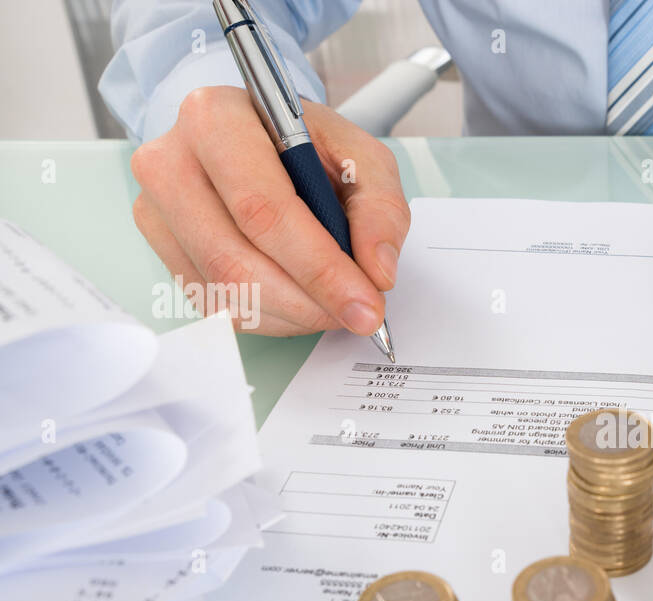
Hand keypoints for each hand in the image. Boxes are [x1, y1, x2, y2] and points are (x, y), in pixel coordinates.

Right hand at [130, 86, 410, 335]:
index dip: (319, 266)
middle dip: (308, 301)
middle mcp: (170, 162)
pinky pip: (216, 306)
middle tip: (358, 314)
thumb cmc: (309, 148)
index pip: (262, 208)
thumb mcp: (363, 159)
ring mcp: (157, 210)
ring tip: (334, 304)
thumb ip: (381, 210)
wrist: (263, 143)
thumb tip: (378, 272)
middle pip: (233, 259)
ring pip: (224, 290)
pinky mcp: (163, 250)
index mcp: (216, 118)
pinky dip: (272, 317)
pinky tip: (300, 300)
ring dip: (293, 314)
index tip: (366, 302)